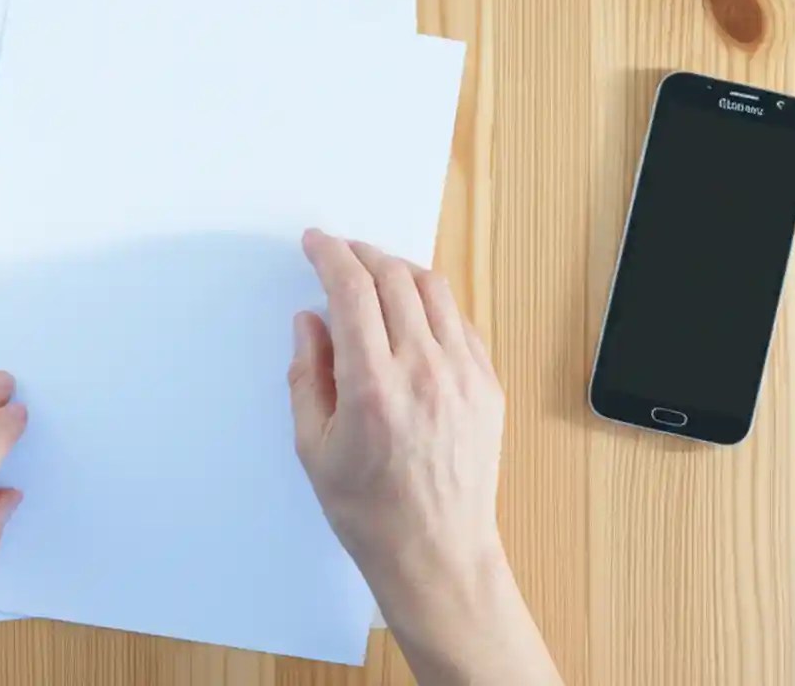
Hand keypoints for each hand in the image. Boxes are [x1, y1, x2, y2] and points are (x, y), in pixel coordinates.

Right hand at [290, 229, 560, 684]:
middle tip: (339, 253)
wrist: (436, 551)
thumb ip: (308, 374)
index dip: (329, 254)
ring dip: (398, 269)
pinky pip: (459, 321)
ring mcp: (463, 376)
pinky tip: (410, 312)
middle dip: (360, 253)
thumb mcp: (313, 446)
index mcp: (373, 386)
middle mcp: (423, 371)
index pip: (351, 290)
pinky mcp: (486, 386)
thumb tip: (311, 321)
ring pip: (433, 289)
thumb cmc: (369, 510)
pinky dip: (430, 302)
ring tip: (373, 274)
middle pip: (394, 277)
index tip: (315, 243)